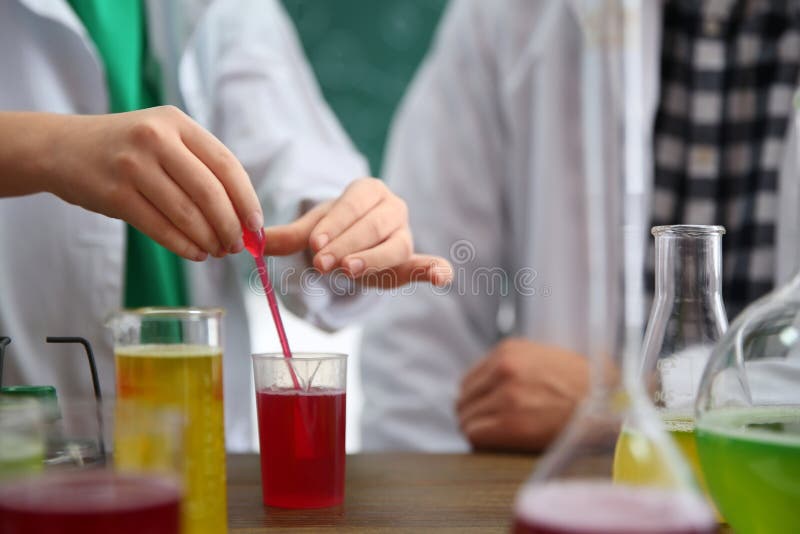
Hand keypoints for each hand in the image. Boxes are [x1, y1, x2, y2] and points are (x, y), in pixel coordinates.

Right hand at [45, 107, 262, 259]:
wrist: (61, 148)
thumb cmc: (126, 149)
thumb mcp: (164, 137)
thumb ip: (201, 166)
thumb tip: (242, 215)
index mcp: (177, 122)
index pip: (227, 165)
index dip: (247, 200)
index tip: (256, 225)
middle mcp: (156, 138)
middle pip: (210, 193)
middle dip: (230, 226)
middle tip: (236, 245)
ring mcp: (133, 165)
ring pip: (186, 214)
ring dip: (208, 240)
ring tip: (217, 251)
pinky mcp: (114, 194)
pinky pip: (160, 228)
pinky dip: (183, 246)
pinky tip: (195, 254)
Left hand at [261, 178, 452, 286]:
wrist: (353, 244)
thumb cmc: (334, 231)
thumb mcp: (310, 231)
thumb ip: (285, 237)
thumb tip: (251, 241)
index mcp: (368, 190)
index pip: (353, 204)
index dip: (335, 224)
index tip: (315, 245)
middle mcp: (393, 207)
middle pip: (373, 225)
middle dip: (347, 244)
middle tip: (322, 263)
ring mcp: (405, 233)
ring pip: (394, 246)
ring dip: (372, 258)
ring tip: (349, 268)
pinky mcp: (411, 260)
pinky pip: (426, 263)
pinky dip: (435, 270)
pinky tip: (442, 278)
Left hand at [456, 338, 588, 451]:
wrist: (607, 403)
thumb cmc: (582, 383)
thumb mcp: (543, 357)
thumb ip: (513, 365)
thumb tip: (487, 384)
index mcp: (509, 351)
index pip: (469, 379)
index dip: (474, 398)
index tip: (482, 408)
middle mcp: (503, 370)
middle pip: (464, 399)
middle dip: (472, 413)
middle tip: (485, 426)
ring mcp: (505, 397)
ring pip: (466, 418)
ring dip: (476, 428)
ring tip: (493, 436)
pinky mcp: (510, 424)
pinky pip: (475, 435)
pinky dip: (481, 441)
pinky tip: (495, 443)